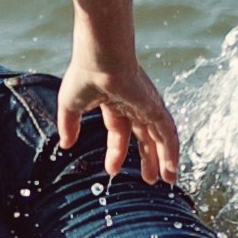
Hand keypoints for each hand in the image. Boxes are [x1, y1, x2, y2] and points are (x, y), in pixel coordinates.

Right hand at [58, 52, 181, 183]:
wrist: (100, 57)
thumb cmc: (83, 75)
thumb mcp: (70, 106)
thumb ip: (69, 126)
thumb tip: (65, 144)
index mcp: (114, 102)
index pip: (118, 131)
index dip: (116, 151)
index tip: (111, 171)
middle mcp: (133, 104)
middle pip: (145, 136)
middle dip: (147, 158)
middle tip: (150, 179)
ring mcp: (146, 105)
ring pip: (160, 137)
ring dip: (165, 159)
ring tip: (168, 180)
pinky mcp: (155, 106)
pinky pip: (168, 133)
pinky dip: (172, 151)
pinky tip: (172, 168)